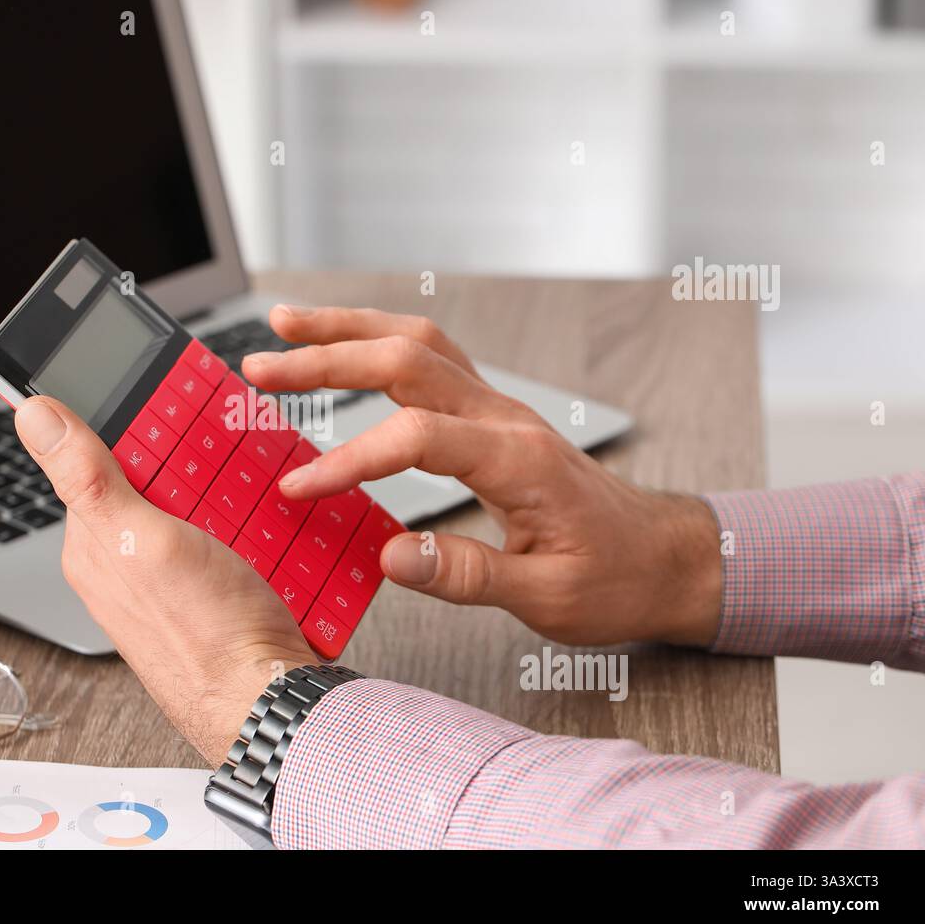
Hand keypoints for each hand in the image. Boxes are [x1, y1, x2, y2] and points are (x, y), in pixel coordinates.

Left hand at [15, 397, 317, 764]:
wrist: (271, 701)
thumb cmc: (208, 636)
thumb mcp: (143, 539)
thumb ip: (88, 478)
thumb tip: (33, 415)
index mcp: (92, 547)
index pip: (103, 460)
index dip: (138, 431)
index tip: (169, 412)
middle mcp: (126, 565)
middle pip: (161, 482)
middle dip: (196, 471)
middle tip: (222, 476)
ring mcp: (171, 582)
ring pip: (204, 508)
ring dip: (234, 500)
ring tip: (251, 514)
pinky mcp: (215, 593)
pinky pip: (236, 539)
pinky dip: (256, 531)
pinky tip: (268, 538)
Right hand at [242, 306, 722, 647]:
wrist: (663, 556)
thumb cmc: (614, 578)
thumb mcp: (549, 597)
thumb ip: (468, 576)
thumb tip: (390, 558)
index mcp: (518, 460)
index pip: (416, 440)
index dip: (349, 460)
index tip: (298, 490)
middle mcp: (504, 418)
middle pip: (406, 360)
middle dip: (327, 358)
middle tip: (261, 367)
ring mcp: (499, 408)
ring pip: (417, 343)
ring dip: (348, 329)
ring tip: (286, 326)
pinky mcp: (491, 414)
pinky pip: (429, 358)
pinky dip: (377, 343)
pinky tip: (342, 346)